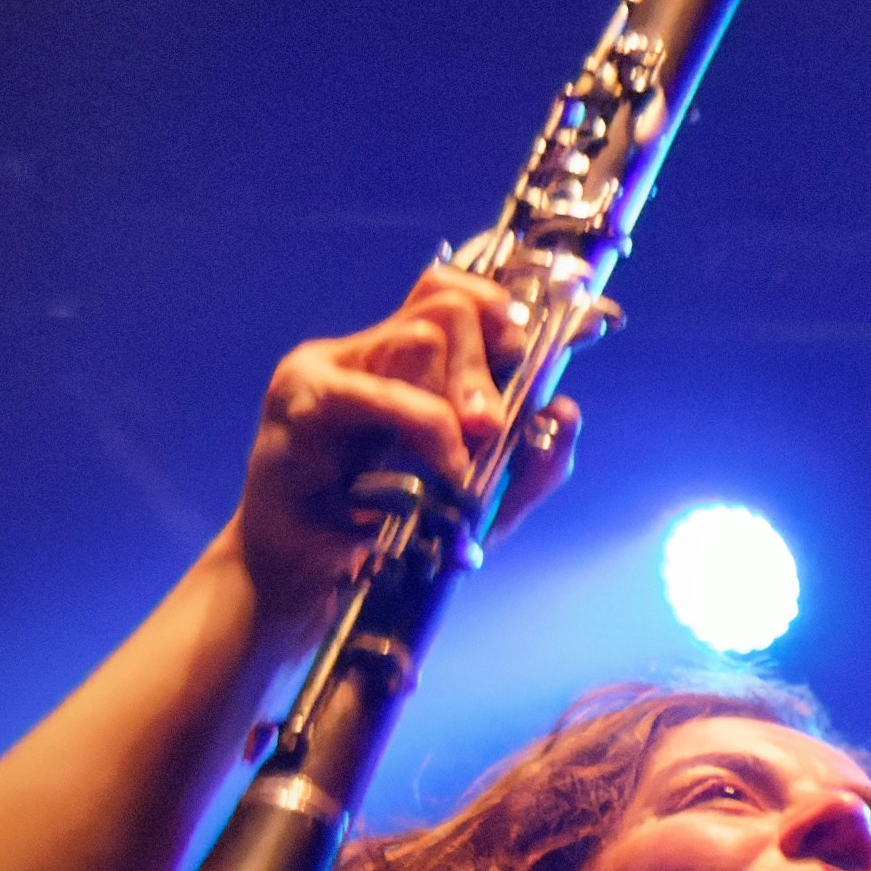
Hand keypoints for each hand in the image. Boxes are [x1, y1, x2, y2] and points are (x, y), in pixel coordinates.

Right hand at [222, 263, 583, 636]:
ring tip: (463, 457)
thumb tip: (566, 410)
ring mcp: (332, 365)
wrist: (306, 576)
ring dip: (461, 397)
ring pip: (423, 337)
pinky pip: (380, 390)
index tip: (544, 346)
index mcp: (408, 361)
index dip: (505, 310)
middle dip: (490, 367)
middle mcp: (370, 350)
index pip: (457, 294)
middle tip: (494, 428)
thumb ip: (534, 460)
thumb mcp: (486, 502)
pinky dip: (425, 426)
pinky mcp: (305, 398)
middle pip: (450, 309)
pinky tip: (443, 466)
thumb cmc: (390, 532)